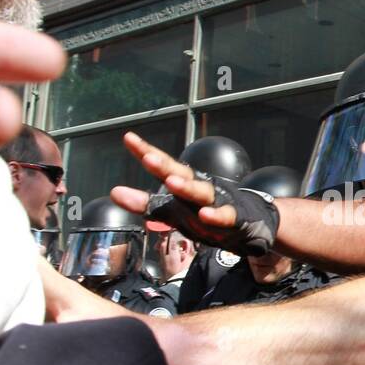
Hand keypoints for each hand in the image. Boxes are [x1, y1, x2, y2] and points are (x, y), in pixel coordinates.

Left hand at [112, 132, 237, 236]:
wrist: (250, 226)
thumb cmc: (206, 214)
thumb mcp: (173, 212)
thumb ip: (146, 203)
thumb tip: (113, 192)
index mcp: (186, 183)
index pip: (164, 165)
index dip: (147, 152)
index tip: (128, 138)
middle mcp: (201, 187)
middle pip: (183, 174)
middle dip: (165, 166)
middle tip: (148, 158)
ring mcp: (218, 201)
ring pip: (203, 192)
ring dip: (188, 187)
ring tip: (172, 182)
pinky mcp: (234, 219)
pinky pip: (226, 216)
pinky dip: (216, 215)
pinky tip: (205, 215)